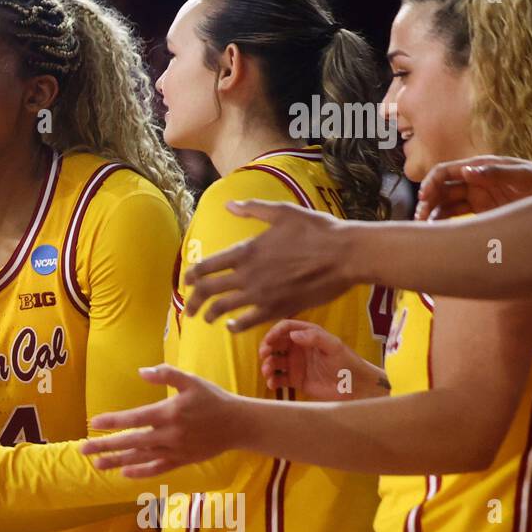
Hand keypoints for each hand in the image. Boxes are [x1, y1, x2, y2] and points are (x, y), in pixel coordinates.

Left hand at [80, 365, 243, 476]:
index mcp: (169, 413)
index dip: (113, 421)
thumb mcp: (191, 380)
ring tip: (97, 463)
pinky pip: (158, 468)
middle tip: (83, 449)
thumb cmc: (213, 398)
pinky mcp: (182, 460)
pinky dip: (141, 472)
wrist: (239, 424)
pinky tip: (125, 473)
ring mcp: (175, 449)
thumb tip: (141, 372)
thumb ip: (166, 374)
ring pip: (141, 457)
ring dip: (117, 461)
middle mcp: (169, 434)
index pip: (134, 418)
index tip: (94, 423)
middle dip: (106, 445)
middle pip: (131, 442)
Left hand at [182, 200, 353, 332]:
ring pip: (223, 309)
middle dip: (193, 301)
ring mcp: (261, 294)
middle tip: (188, 308)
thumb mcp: (282, 211)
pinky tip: (232, 327)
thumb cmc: (316, 230)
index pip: (206, 267)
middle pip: (208, 291)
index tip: (187, 282)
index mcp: (245, 251)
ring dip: (210, 314)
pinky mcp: (278, 309)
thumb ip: (252, 209)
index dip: (191, 276)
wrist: (345, 255)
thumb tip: (229, 205)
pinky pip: (248, 322)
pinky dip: (236, 326)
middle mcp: (248, 275)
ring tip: (206, 318)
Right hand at [258, 319, 383, 399]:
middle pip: (276, 344)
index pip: (285, 328)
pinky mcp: (295, 380)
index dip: (274, 332)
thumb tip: (292, 334)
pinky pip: (279, 379)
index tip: (268, 340)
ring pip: (274, 361)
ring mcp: (296, 364)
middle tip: (264, 354)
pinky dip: (272, 381)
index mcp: (307, 335)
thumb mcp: (333, 346)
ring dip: (267, 365)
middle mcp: (298, 348)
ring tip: (268, 371)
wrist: (355, 386)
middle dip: (266, 348)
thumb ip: (315, 337)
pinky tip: (272, 384)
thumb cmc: (347, 363)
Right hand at [416, 155, 531, 220]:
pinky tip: (436, 231)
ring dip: (432, 213)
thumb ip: (495, 172)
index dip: (431, 182)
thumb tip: (466, 171)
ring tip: (424, 227)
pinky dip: (443, 222)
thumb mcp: (522, 175)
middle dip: (427, 201)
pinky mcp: (480, 212)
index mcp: (480, 167)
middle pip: (441, 189)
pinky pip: (455, 215)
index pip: (446, 171)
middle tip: (420, 217)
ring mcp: (476, 197)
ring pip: (445, 203)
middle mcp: (473, 181)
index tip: (424, 197)